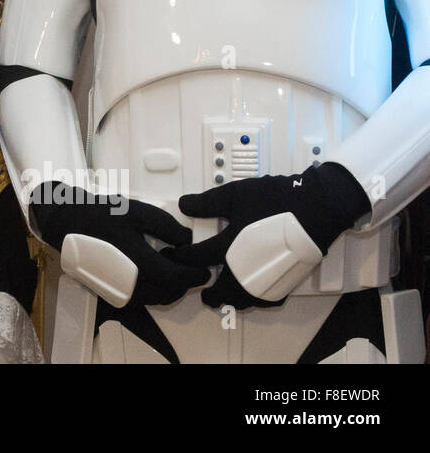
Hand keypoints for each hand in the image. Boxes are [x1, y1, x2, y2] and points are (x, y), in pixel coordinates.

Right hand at [30, 182, 208, 306]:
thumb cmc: (100, 215)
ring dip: (171, 286)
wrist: (67, 223)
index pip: (177, 277)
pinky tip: (153, 270)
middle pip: (170, 292)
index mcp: (137, 262)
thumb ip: (166, 226)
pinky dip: (156, 289)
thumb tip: (187, 241)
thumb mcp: (136, 212)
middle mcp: (129, 284)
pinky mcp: (113, 292)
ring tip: (170, 264)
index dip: (195, 274)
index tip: (204, 268)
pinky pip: (143, 298)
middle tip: (189, 264)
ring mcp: (120, 291)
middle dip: (184, 281)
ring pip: (157, 298)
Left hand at [171, 162, 370, 308]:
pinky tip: (250, 294)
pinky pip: (266, 300)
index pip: (198, 257)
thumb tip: (184, 205)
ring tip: (220, 296)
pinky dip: (254, 300)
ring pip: (242, 299)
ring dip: (228, 298)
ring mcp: (268, 277)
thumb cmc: (278, 198)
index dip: (182, 256)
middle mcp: (247, 268)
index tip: (176, 255)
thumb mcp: (236, 194)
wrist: (319, 206)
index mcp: (231, 246)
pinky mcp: (287, 281)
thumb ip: (207, 202)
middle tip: (197, 289)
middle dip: (205, 290)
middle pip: (220, 289)